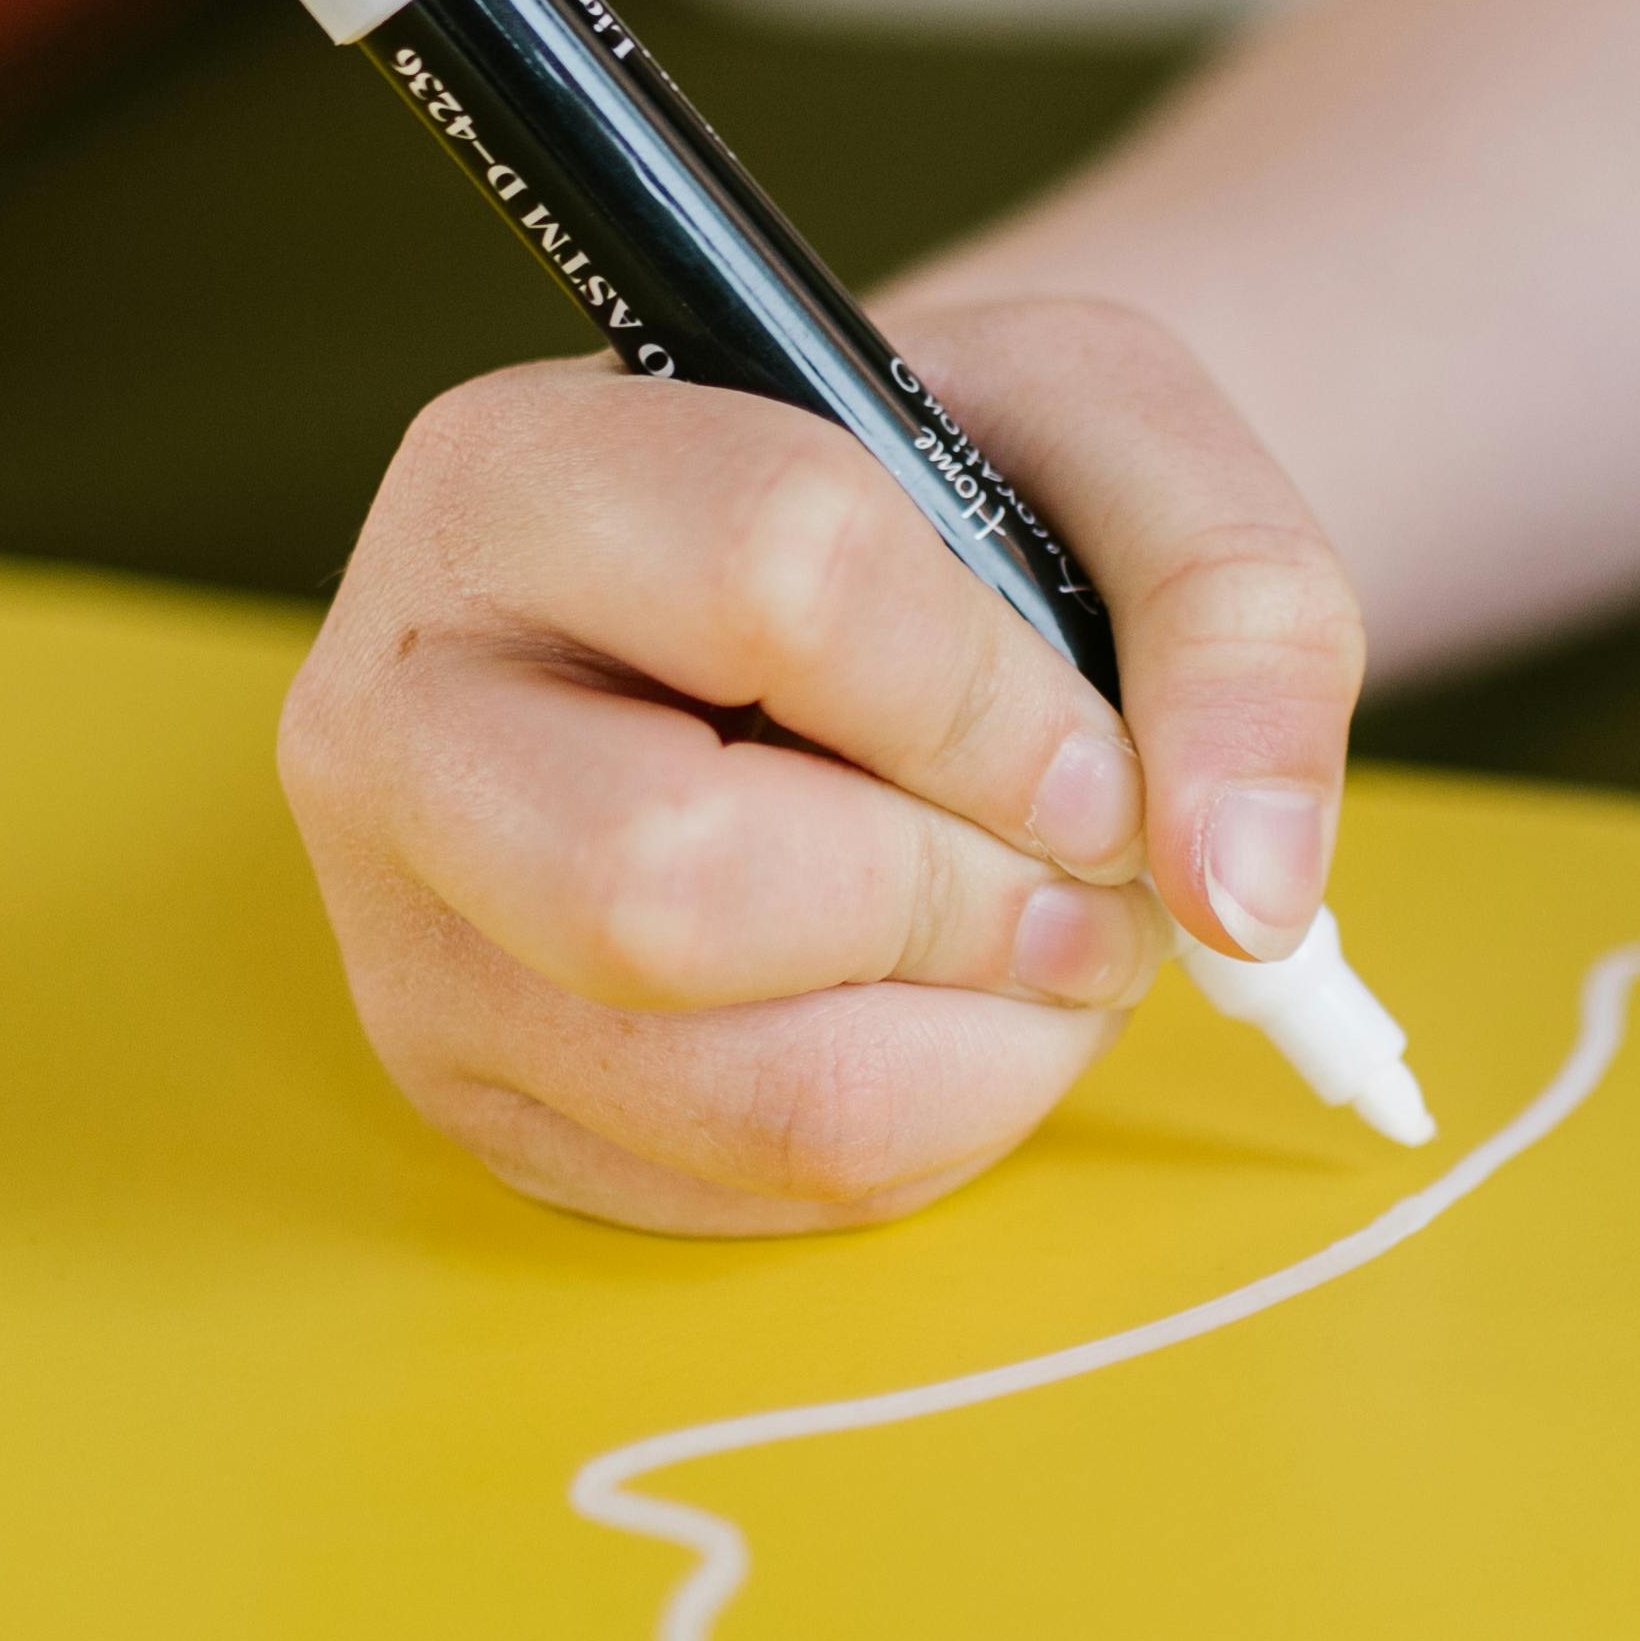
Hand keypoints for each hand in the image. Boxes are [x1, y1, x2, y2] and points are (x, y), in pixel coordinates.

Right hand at [276, 298, 1367, 1232]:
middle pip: (664, 884)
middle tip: (1077, 868)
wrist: (865, 614)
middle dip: (959, 899)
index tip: (1088, 740)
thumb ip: (1234, 608)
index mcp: (512, 478)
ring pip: (733, 1082)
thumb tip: (1244, 891)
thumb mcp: (1121, 446)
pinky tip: (954, 1005)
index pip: (771, 581)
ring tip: (1045, 937)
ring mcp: (415, 940)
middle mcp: (395, 718)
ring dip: (984, 1036)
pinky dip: (938, 1121)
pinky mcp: (491, 1107)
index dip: (993, 697)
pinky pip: (758, 1193)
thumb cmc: (959, 510)